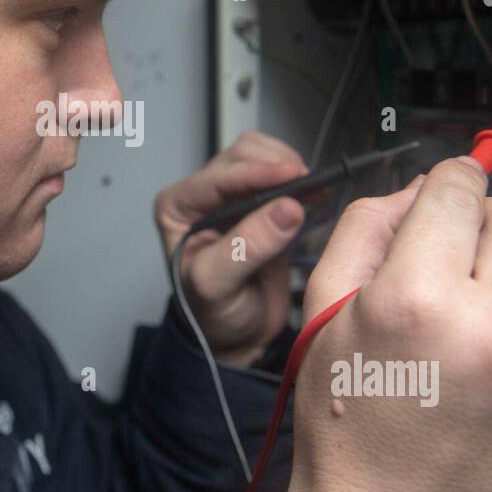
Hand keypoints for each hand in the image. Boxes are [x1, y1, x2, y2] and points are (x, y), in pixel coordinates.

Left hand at [154, 130, 308, 366]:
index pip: (218, 177)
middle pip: (241, 156)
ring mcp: (234, 196)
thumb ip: (247, 247)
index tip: (291, 175)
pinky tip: (313, 196)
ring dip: (288, 169)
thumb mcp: (218, 284)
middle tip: (308, 187)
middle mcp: (202, 195)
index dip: (256, 173)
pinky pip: (282, 176)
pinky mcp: (263, 204)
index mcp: (178, 207)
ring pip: (262, 157)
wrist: (235, 334)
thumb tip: (288, 208)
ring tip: (312, 192)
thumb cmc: (213, 313)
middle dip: (275, 167)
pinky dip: (299, 180)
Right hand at [277, 156, 491, 491]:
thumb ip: (366, 229)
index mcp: (419, 302)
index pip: (461, 190)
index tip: (453, 188)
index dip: (450, 182)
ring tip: (472, 338)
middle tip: (462, 260)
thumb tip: (419, 188)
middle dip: (490, 226)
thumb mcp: (323, 315)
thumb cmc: (350, 430)